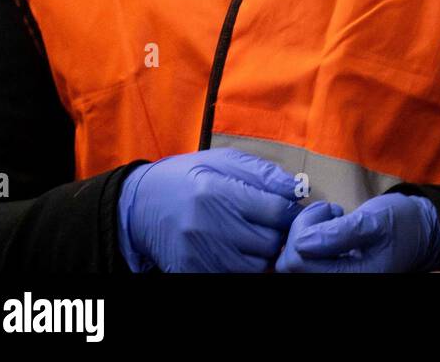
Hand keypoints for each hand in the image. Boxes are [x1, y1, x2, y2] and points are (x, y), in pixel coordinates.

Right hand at [118, 147, 302, 272]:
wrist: (141, 206)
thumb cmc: (188, 177)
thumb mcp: (224, 162)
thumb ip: (263, 173)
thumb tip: (298, 188)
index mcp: (217, 192)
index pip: (276, 211)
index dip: (291, 211)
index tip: (290, 208)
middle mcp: (207, 227)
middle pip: (270, 243)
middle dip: (278, 233)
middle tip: (271, 223)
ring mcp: (198, 255)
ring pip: (256, 266)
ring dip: (263, 252)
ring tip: (252, 234)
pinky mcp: (191, 273)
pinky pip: (233, 277)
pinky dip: (243, 266)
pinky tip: (237, 248)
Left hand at [275, 193, 439, 273]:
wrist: (418, 232)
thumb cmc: (401, 224)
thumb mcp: (375, 221)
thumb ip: (340, 233)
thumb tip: (301, 242)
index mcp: (350, 278)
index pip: (298, 263)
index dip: (303, 230)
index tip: (330, 211)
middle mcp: (337, 283)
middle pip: (290, 265)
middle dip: (302, 230)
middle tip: (330, 212)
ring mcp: (332, 278)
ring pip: (292, 262)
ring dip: (304, 234)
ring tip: (331, 217)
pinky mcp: (328, 271)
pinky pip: (301, 260)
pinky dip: (308, 238)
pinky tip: (329, 226)